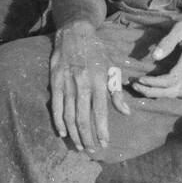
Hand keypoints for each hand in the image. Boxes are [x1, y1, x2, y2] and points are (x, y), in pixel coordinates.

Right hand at [50, 22, 129, 151]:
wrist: (75, 32)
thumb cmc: (97, 51)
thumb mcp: (112, 68)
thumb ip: (117, 92)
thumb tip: (126, 112)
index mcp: (99, 81)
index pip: (100, 112)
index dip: (102, 131)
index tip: (105, 144)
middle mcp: (83, 84)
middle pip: (84, 118)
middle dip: (88, 137)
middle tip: (92, 150)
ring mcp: (67, 83)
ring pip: (69, 115)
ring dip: (74, 133)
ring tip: (79, 145)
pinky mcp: (55, 81)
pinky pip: (56, 106)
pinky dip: (58, 121)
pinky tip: (62, 133)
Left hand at [132, 9, 181, 98]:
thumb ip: (167, 42)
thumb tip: (154, 57)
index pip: (171, 80)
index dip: (154, 83)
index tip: (140, 79)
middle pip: (172, 91)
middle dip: (152, 92)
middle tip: (135, 86)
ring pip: (176, 92)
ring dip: (158, 93)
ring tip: (141, 87)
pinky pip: (180, 89)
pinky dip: (166, 91)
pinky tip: (155, 86)